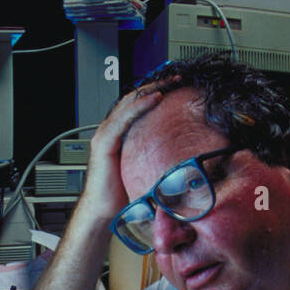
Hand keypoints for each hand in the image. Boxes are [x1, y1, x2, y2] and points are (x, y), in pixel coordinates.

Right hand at [75, 85, 170, 226]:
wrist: (103, 211)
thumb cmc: (122, 194)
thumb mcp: (144, 171)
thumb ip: (158, 160)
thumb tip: (185, 160)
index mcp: (119, 135)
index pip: (137, 106)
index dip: (155, 93)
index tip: (176, 87)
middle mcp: (110, 130)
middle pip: (133, 100)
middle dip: (155, 86)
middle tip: (176, 79)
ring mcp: (105, 135)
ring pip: (128, 104)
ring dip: (150, 90)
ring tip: (169, 83)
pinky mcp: (103, 143)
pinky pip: (123, 119)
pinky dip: (140, 106)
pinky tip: (155, 98)